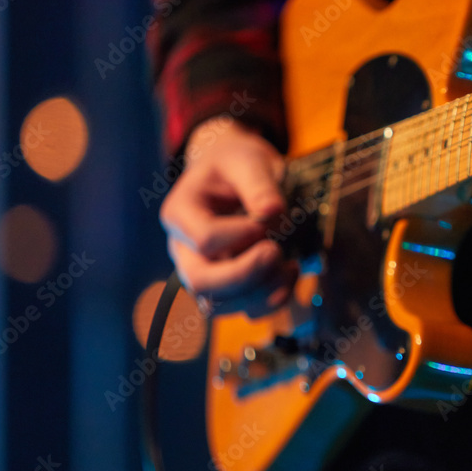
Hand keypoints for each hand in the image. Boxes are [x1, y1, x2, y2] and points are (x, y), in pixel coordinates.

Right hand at [159, 118, 297, 316]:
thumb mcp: (246, 159)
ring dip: (260, 293)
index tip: (269, 215)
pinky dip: (272, 300)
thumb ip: (258, 183)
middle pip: (201, 282)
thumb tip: (272, 212)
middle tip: (276, 252)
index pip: (204, 239)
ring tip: (289, 264)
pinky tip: (291, 272)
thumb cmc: (235, 164)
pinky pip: (243, 311)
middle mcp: (183, 250)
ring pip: (219, 306)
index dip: (241, 235)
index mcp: (180, 213)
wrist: (236, 174)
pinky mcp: (227, 287)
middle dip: (245, 274)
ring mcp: (203, 271)